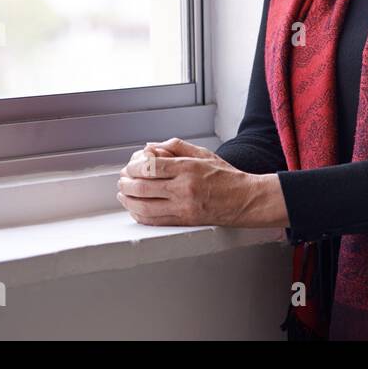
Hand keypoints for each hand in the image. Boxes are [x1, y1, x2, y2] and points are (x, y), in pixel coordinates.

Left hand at [116, 137, 286, 228]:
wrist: (245, 200)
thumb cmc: (226, 176)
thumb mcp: (204, 154)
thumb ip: (177, 147)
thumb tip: (151, 147)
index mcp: (188, 169)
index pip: (151, 166)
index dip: (133, 166)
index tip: (129, 166)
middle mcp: (184, 188)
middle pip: (143, 187)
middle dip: (126, 183)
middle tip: (122, 180)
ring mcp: (183, 207)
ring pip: (144, 206)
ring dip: (128, 200)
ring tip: (124, 194)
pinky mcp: (184, 221)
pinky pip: (154, 220)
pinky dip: (139, 214)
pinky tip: (135, 208)